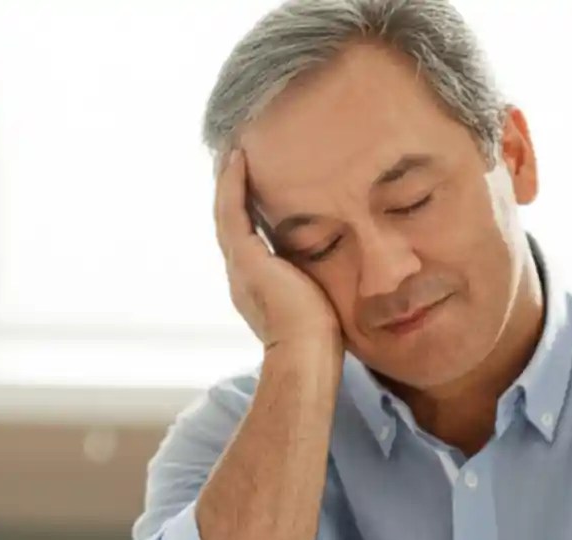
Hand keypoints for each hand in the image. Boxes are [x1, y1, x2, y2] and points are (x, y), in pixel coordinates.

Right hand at [215, 149, 341, 354]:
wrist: (305, 352)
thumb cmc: (321, 337)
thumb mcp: (318, 302)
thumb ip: (318, 283)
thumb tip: (345, 271)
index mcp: (256, 288)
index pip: (246, 243)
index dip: (245, 215)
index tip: (252, 189)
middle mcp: (240, 276)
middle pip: (230, 226)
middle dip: (231, 195)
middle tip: (234, 164)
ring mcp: (239, 266)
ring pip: (226, 215)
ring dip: (228, 183)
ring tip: (233, 156)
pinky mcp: (245, 257)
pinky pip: (231, 211)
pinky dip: (232, 185)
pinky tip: (238, 160)